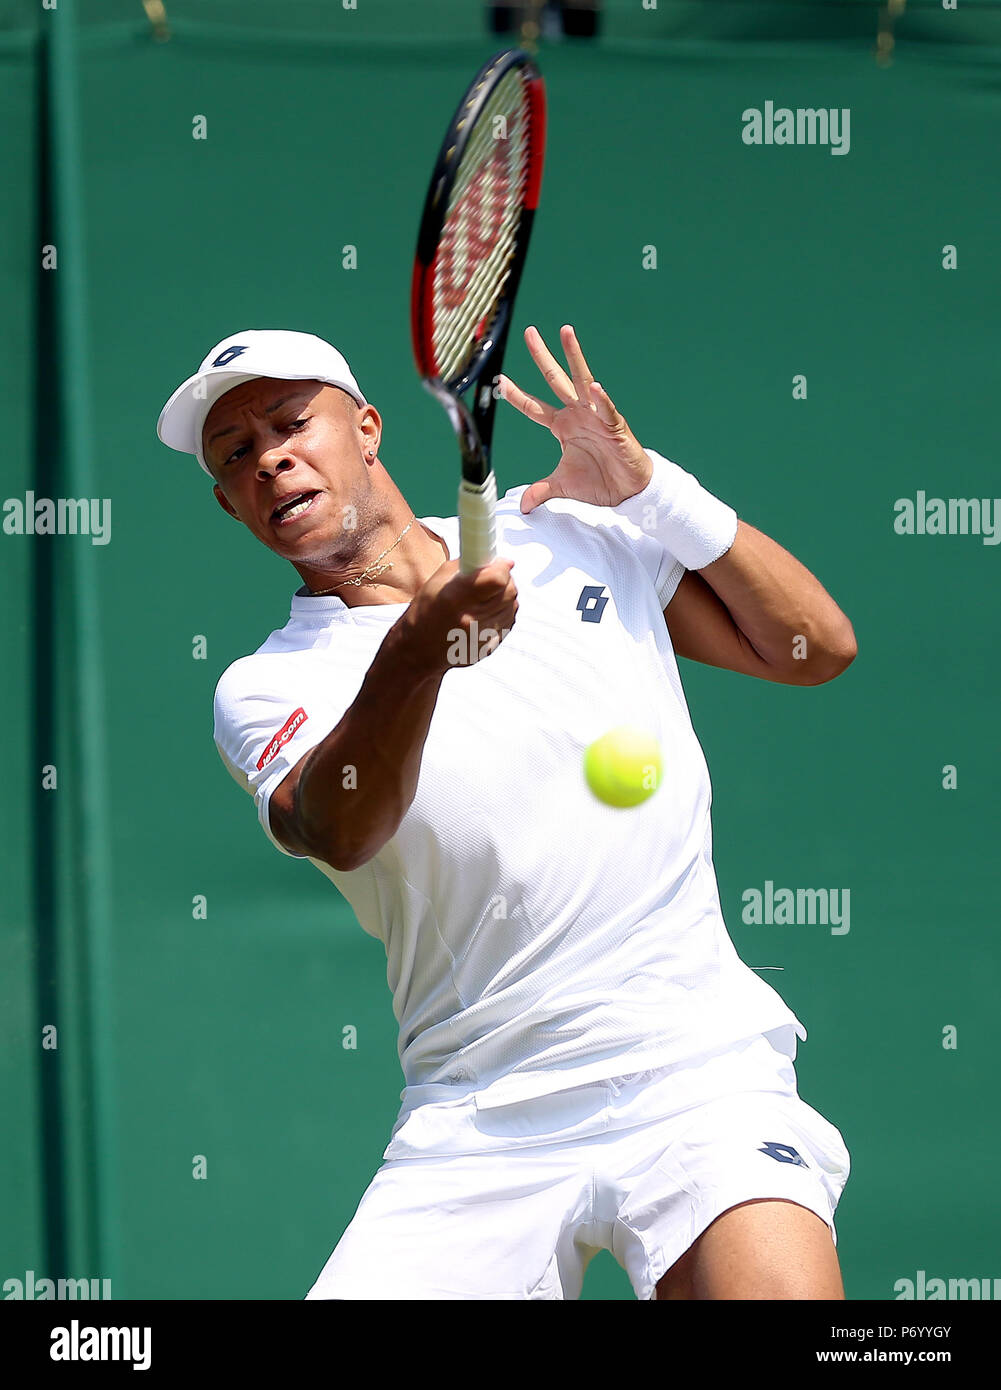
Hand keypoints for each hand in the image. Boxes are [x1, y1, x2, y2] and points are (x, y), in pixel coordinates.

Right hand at [399, 557, 518, 673]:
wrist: (419, 651)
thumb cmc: (425, 612)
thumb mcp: (437, 581)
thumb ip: (466, 566)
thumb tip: (494, 560)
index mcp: (455, 599)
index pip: (496, 579)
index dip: (502, 567)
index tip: (500, 562)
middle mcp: (471, 619)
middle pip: (509, 592)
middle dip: (506, 579)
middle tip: (494, 577)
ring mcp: (482, 636)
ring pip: (512, 607)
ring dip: (505, 596)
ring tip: (487, 597)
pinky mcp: (489, 647)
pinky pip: (508, 622)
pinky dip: (503, 613)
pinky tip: (487, 612)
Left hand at [497, 325, 652, 513]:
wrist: (628, 491)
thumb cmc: (598, 481)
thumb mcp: (562, 486)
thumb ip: (541, 491)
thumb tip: (523, 506)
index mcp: (562, 426)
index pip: (534, 408)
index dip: (517, 396)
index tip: (500, 381)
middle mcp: (577, 414)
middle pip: (555, 380)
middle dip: (542, 357)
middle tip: (530, 332)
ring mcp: (596, 416)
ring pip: (582, 380)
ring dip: (574, 357)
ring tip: (566, 333)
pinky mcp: (615, 426)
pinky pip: (606, 410)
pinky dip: (601, 400)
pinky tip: (594, 387)